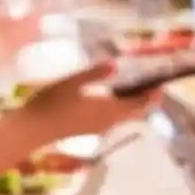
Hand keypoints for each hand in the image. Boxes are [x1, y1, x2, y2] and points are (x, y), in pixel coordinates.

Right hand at [12, 62, 158, 145]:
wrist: (33, 130)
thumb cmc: (51, 103)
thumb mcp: (72, 83)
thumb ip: (94, 74)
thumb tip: (115, 65)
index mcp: (107, 110)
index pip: (138, 104)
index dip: (151, 96)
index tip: (161, 85)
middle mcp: (108, 122)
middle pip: (134, 113)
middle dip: (145, 100)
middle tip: (153, 86)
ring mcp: (99, 128)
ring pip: (124, 117)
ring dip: (133, 105)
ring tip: (137, 89)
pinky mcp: (90, 130)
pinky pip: (113, 119)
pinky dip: (120, 109)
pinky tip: (114, 99)